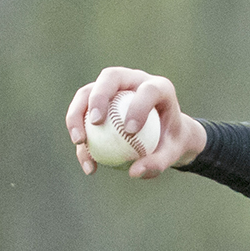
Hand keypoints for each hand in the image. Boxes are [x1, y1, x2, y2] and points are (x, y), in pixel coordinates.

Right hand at [64, 67, 207, 178]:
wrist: (165, 135)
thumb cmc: (170, 141)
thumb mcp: (172, 153)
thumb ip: (158, 162)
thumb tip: (135, 173)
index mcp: (159, 87)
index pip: (148, 90)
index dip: (138, 106)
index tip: (130, 130)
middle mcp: (133, 79)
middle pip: (110, 77)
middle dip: (99, 97)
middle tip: (95, 123)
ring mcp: (113, 86)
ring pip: (87, 91)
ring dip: (77, 114)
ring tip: (79, 142)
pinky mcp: (98, 98)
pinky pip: (82, 111)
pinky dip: (78, 132)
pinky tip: (86, 160)